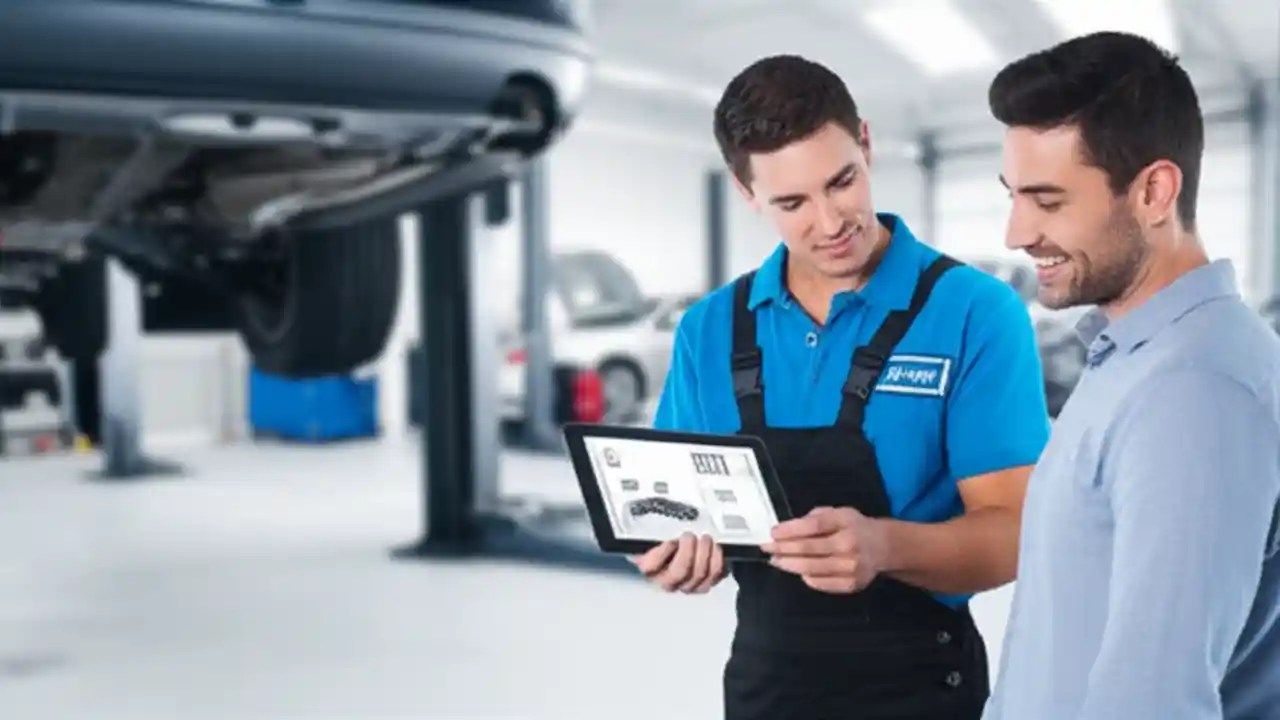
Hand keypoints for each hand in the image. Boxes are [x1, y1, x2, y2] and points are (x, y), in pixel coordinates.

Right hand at [628, 532, 726, 593]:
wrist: (685, 548)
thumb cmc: (668, 540)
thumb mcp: (655, 532)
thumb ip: (652, 531)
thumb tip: (654, 524)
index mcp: (649, 568)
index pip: (649, 567)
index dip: (660, 554)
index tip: (669, 541)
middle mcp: (668, 582)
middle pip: (679, 572)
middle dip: (687, 551)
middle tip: (689, 536)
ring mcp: (688, 585)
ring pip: (698, 573)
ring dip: (704, 552)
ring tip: (704, 539)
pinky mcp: (706, 583)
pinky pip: (715, 574)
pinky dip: (716, 558)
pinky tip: (713, 548)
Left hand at [761, 506, 887, 593]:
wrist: (883, 547)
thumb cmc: (855, 527)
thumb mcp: (839, 512)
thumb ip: (816, 517)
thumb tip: (788, 528)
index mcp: (845, 522)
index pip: (813, 526)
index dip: (790, 530)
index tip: (773, 532)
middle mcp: (849, 545)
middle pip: (808, 549)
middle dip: (783, 549)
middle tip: (767, 548)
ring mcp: (851, 567)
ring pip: (811, 568)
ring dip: (789, 565)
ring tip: (776, 561)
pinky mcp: (851, 584)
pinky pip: (821, 583)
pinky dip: (807, 577)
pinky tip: (798, 571)